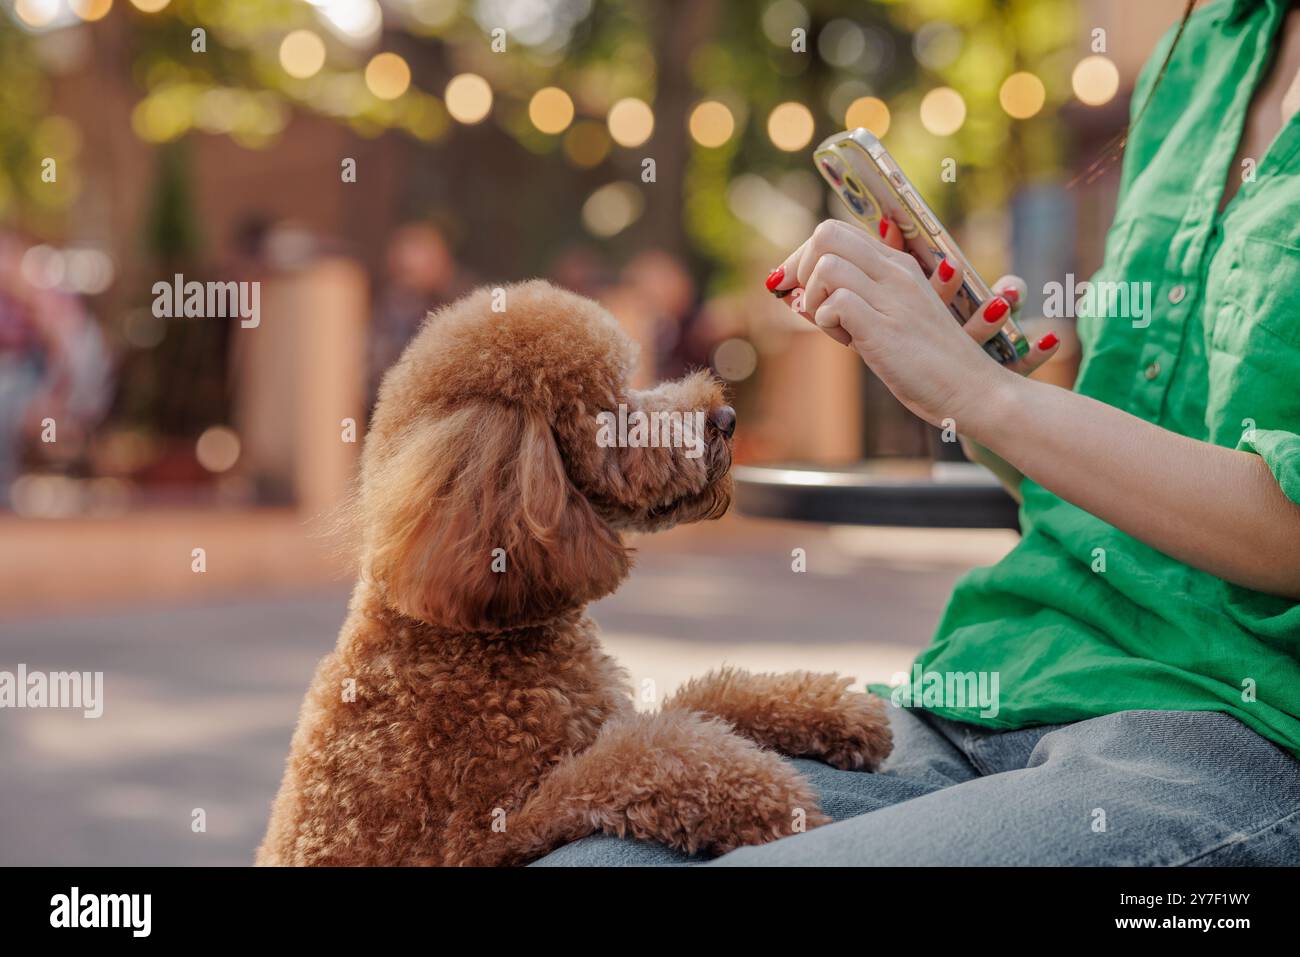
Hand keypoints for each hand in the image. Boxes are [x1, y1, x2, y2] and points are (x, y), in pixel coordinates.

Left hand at [766, 218, 1059, 430]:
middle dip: (800, 268)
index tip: (796, 289)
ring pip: (826, 264)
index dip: (804, 258)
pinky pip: (835, 302)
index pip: (837, 232)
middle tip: (808, 306)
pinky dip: (828, 323)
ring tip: (836, 328)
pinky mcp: (885, 327)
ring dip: (814, 298)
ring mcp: (893, 296)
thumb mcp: (891, 320)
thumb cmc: (930, 363)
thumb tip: (797, 297)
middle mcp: (896, 272)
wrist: (974, 391)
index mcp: (899, 265)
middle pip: (826, 233)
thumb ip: (855, 302)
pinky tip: (849, 342)